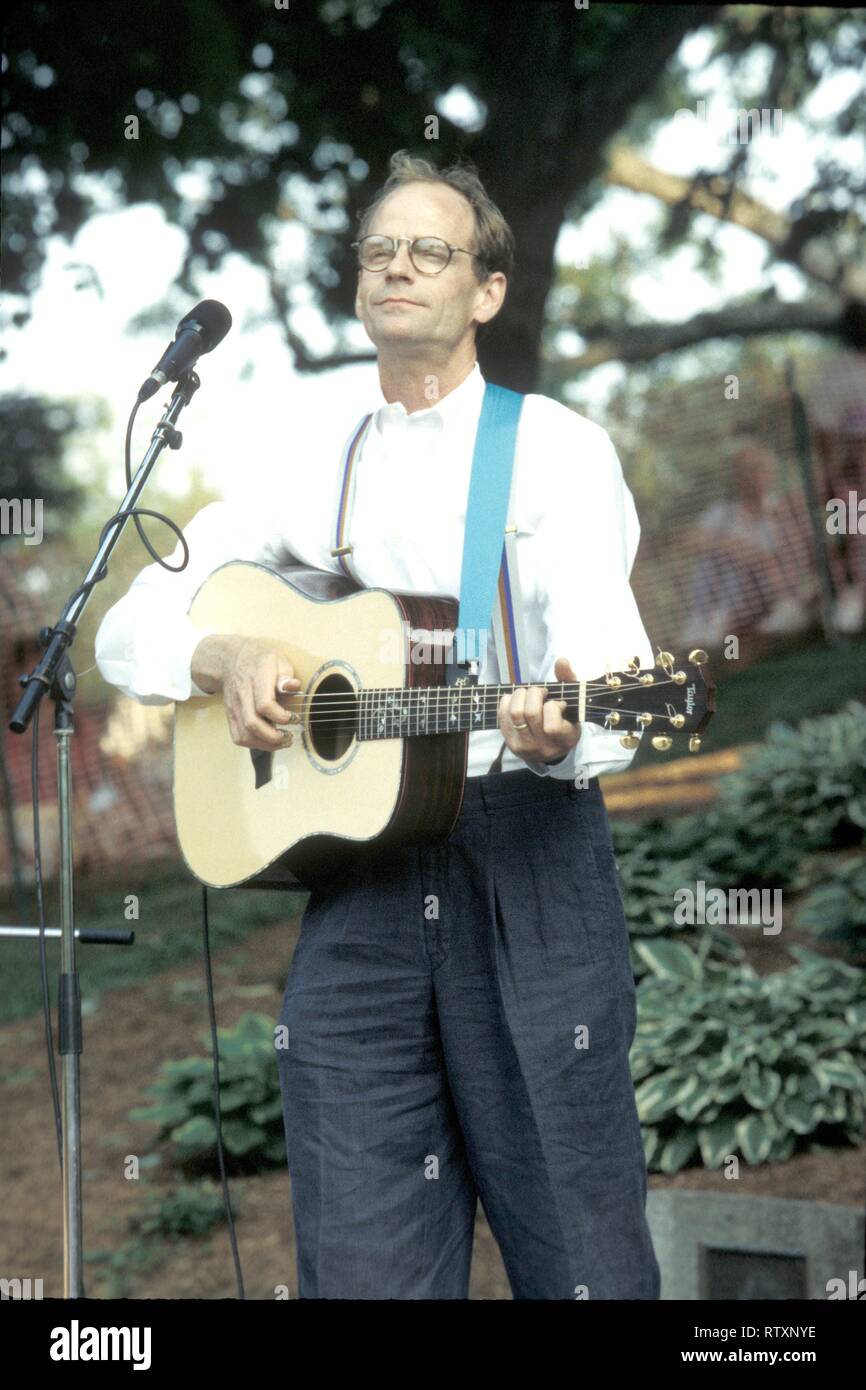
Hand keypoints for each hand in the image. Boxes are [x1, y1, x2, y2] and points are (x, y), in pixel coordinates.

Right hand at [191, 634, 300, 750]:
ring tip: (282, 741)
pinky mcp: (231, 715)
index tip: (295, 718)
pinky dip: (254, 744)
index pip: (264, 704)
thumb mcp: (278, 660)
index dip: (281, 716)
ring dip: (265, 744)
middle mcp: (242, 694)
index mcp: (256, 678)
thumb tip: (294, 686)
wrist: (231, 659)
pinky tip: (268, 741)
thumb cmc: (259, 661)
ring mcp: (234, 706)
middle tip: (289, 736)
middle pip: (253, 723)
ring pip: (244, 734)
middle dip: (274, 736)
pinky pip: (238, 736)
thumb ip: (286, 676)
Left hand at [498, 656, 581, 765]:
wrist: (552, 747)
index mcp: (564, 739)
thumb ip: (568, 680)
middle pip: (531, 713)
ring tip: (527, 694)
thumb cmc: (565, 719)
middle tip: (540, 692)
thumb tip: (561, 661)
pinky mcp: (510, 743)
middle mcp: (544, 747)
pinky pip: (503, 716)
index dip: (553, 707)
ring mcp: (525, 747)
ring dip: (520, 695)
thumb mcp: (574, 702)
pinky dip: (507, 702)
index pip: (552, 726)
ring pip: (515, 713)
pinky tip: (516, 700)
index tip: (559, 704)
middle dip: (534, 694)